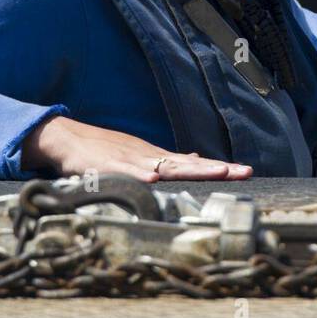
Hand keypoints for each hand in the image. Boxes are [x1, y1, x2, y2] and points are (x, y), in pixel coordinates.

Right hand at [21, 115, 252, 181]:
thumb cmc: (106, 151)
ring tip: (215, 171)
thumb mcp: (142, 155)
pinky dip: (140, 174)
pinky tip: (153, 179)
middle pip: (190, 164)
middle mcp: (150, 157)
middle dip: (218, 168)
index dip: (221, 168)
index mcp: (158, 158)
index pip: (196, 164)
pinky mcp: (108, 166)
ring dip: (191, 169)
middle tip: (245, 172)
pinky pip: (126, 171)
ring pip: (166, 166)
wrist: (69, 138)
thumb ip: (169, 160)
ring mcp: (131, 160)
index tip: (247, 172)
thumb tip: (197, 157)